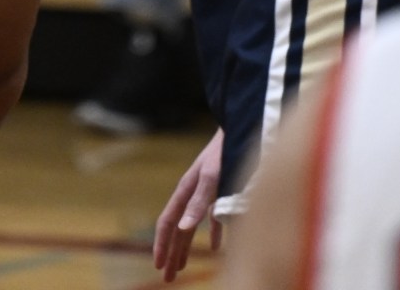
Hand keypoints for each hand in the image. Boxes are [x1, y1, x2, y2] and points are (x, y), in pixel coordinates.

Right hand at [152, 130, 222, 279]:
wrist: (241, 124)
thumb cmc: (225, 150)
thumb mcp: (211, 176)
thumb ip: (199, 202)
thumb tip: (183, 228)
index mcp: (185, 190)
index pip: (168, 223)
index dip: (162, 245)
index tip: (158, 266)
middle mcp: (192, 192)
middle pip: (178, 229)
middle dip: (171, 254)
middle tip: (167, 278)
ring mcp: (206, 191)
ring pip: (192, 226)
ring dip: (187, 247)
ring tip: (182, 268)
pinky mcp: (221, 190)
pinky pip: (214, 217)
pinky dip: (215, 234)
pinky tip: (219, 247)